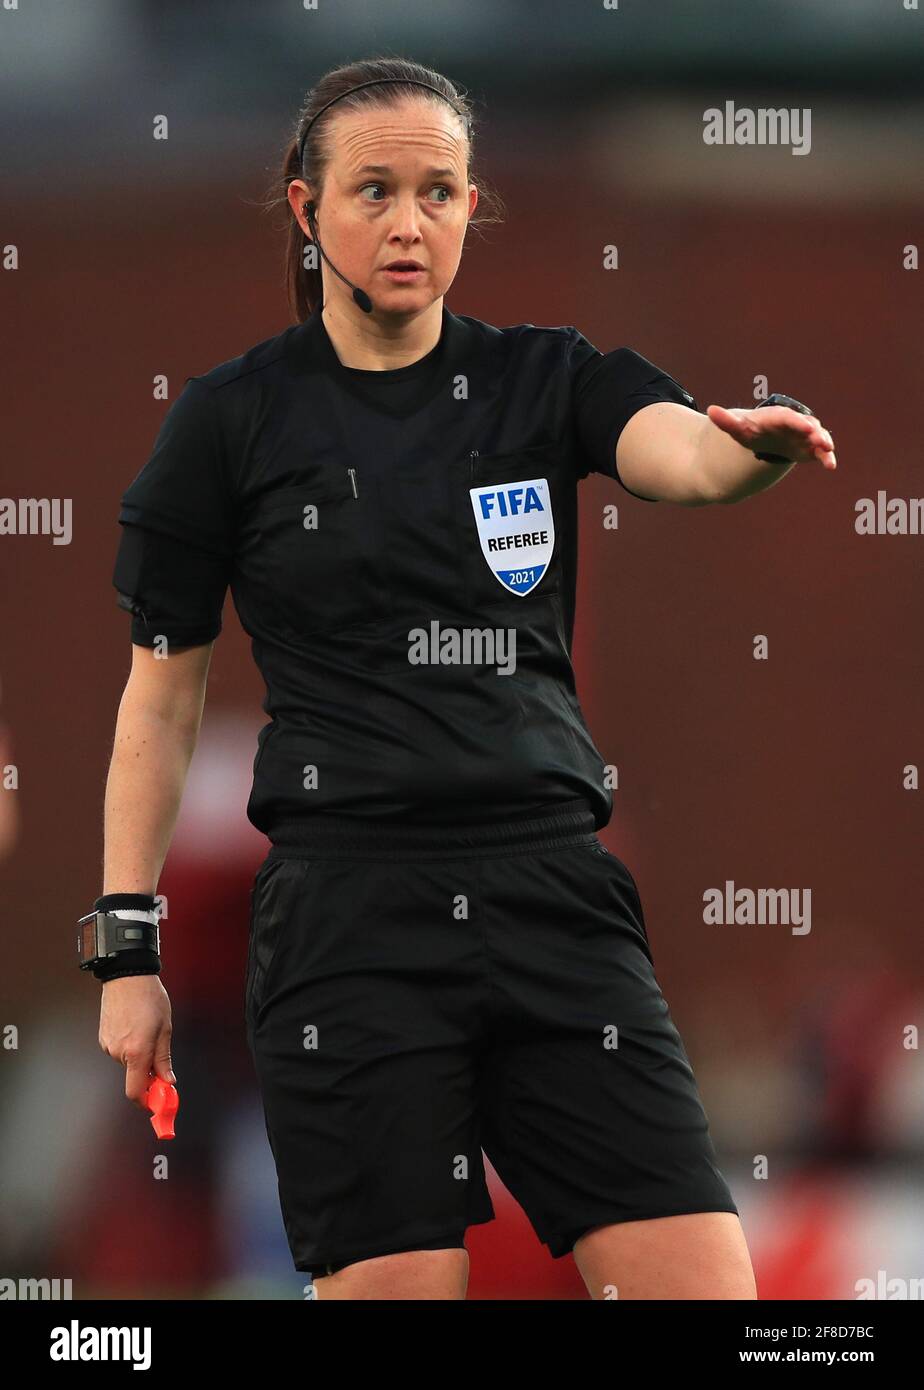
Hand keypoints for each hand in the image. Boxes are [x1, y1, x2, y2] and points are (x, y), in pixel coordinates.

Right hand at [98, 974, 175, 1109]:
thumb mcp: (165, 1029)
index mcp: (136, 1052)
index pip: (135, 1091)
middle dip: (147, 1069)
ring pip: (127, 1061)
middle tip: (159, 1049)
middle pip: (134, 1075)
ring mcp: (108, 1045)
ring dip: (138, 1054)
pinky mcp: (103, 1038)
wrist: (127, 976)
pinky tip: (134, 1026)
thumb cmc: (149, 998)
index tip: (158, 1102)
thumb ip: (164, 1059)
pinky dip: (129, 1045)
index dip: (146, 1101)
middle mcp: (118, 1052)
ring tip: (146, 1029)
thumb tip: (167, 1081)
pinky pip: (119, 1050)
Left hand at [705, 403, 836, 469]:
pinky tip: (830, 466)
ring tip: (827, 450)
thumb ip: (727, 421)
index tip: (805, 426)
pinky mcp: (810, 448)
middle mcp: (794, 423)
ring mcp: (804, 435)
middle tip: (819, 438)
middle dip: (813, 431)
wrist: (763, 440)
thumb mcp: (738, 428)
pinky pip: (820, 452)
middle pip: (806, 425)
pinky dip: (826, 457)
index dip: (796, 422)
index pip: (787, 417)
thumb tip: (711, 410)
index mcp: (778, 417)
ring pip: (817, 436)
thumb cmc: (752, 432)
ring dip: (823, 442)